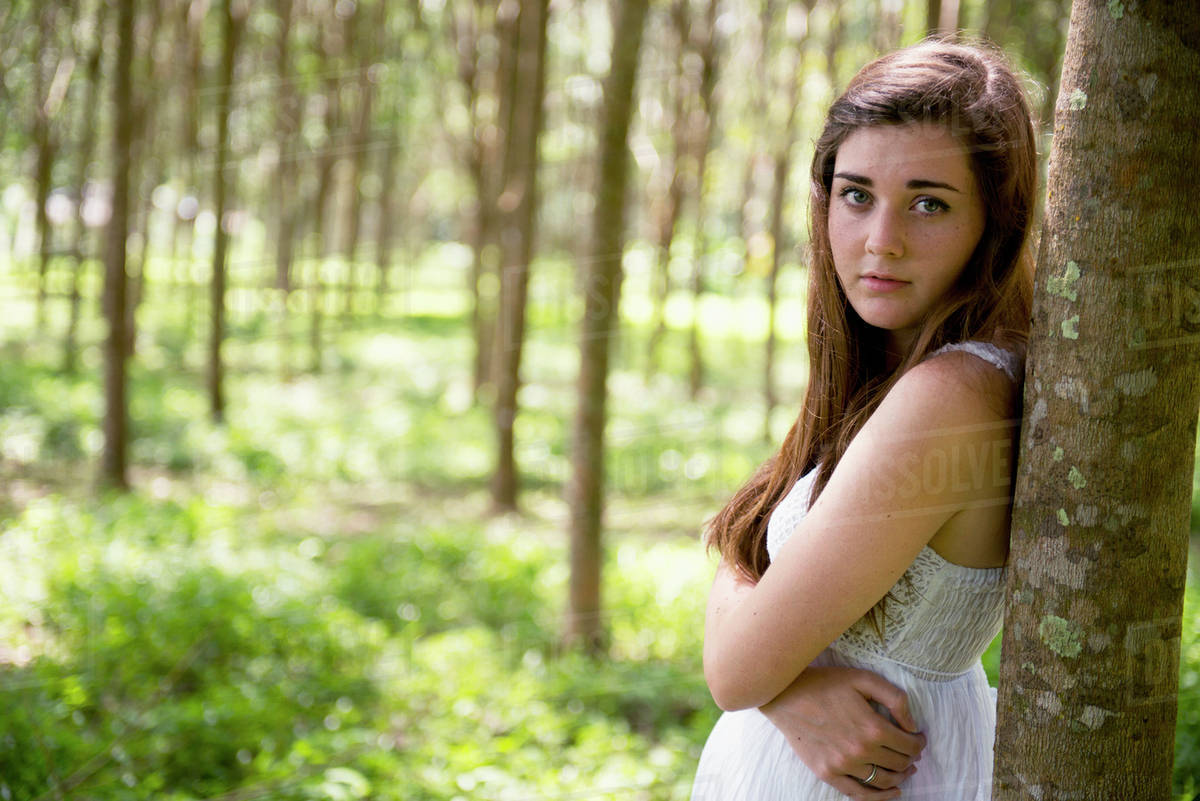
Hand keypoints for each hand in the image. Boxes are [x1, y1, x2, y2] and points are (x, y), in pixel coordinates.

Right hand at [758, 666, 926, 799]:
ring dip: (900, 778)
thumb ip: (895, 699)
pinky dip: (879, 798)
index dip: (919, 742)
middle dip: (911, 759)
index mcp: (873, 727)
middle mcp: (860, 751)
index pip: (910, 744)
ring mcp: (843, 765)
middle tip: (912, 753)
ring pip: (883, 781)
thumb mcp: (864, 679)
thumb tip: (913, 724)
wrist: (786, 694)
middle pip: (899, 764)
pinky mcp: (827, 773)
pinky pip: (859, 794)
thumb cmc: (825, 683)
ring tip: (905, 770)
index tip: (919, 738)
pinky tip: (892, 792)